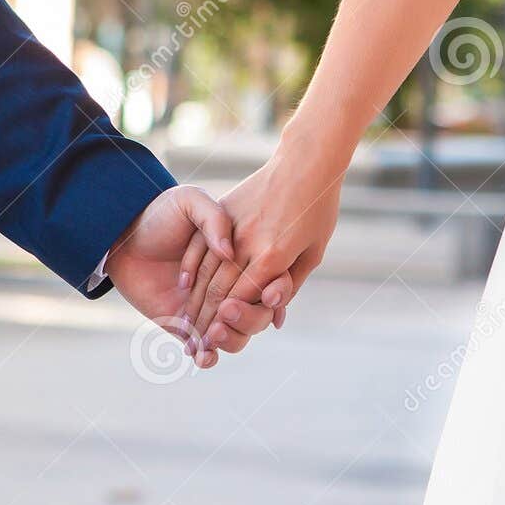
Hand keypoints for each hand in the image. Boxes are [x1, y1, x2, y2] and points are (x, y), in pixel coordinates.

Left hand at [105, 186, 281, 368]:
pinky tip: (201, 355)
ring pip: (238, 337)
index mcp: (244, 260)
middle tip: (227, 310)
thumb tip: (229, 253)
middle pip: (260, 316)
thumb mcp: (189, 202)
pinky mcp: (187, 327)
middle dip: (250, 319)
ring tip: (210, 331)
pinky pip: (206, 351)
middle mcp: (233, 289)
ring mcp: (212, 311)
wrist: (123, 236)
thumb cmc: (161, 215)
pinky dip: (208, 358)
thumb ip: (213, 219)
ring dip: (230, 339)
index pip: (274, 283)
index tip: (269, 296)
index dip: (278, 292)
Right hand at [180, 143, 343, 347]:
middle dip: (206, 321)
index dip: (225, 325)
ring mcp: (235, 225)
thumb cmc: (318, 208)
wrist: (308, 160)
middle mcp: (250, 243)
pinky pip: (201, 246)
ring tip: (187, 323)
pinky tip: (185, 288)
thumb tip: (274, 319)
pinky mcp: (225, 210)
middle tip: (196, 343)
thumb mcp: (313, 252)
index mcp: (274, 256)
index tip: (213, 345)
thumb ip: (290, 286)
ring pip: (207, 270)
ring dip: (195, 300)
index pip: (242, 300)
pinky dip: (192, 270)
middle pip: (220, 290)